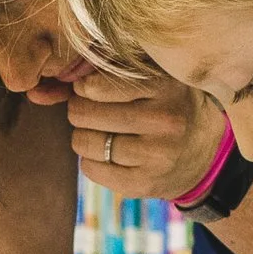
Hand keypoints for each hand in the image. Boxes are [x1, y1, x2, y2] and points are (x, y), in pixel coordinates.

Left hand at [60, 63, 223, 203]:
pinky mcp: (146, 183)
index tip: (89, 90)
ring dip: (83, 137)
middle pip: (85, 114)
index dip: (83, 88)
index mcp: (164, 87)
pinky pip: (92, 169)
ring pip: (85, 143)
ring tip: (99, 132)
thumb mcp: (153, 77)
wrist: (205, 150)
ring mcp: (156, 155)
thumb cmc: (166, 104)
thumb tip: (47, 87)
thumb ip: (108, 70)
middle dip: (79, 111)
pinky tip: (107, 154)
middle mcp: (164, 120)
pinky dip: (90, 160)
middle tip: (89, 112)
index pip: (95, 86)